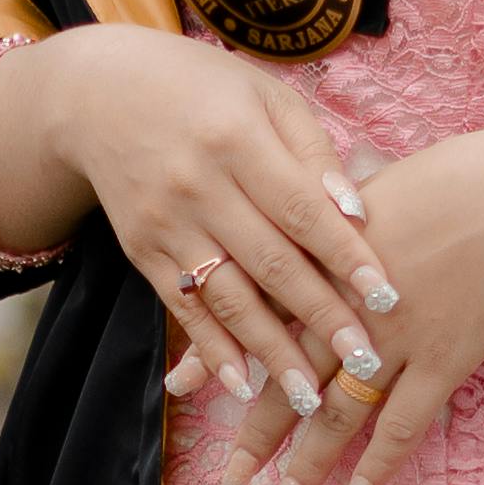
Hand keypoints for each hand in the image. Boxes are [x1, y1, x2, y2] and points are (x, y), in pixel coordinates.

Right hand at [0, 25, 395, 419]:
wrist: (95, 93)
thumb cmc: (201, 88)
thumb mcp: (263, 95)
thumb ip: (311, 152)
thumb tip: (358, 214)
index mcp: (237, 139)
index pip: (301, 209)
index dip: (346, 256)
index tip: (387, 298)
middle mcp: (198, 185)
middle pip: (270, 262)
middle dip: (320, 318)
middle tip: (365, 364)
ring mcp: (165, 223)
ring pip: (226, 297)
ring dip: (270, 352)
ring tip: (309, 396)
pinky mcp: (141, 251)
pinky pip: (182, 308)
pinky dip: (211, 348)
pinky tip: (241, 383)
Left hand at [216, 119, 483, 484]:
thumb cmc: (454, 180)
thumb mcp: (370, 192)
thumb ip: (327, 221)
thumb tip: (298, 223)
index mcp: (322, 259)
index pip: (254, 315)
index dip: (215, 352)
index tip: (177, 387)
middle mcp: (347, 306)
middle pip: (288, 376)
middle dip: (257, 431)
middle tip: (230, 476)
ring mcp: (394, 339)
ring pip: (339, 412)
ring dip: (309, 461)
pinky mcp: (441, 361)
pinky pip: (403, 423)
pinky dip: (379, 461)